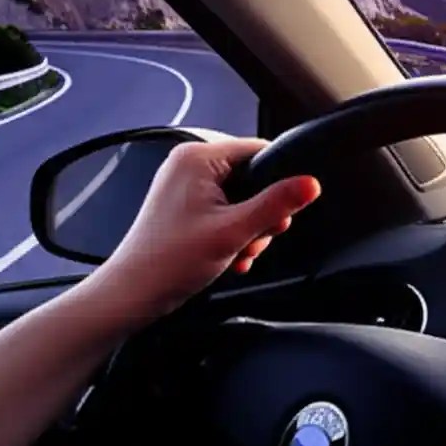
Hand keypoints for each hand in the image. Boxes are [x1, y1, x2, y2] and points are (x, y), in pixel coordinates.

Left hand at [98, 137, 320, 314]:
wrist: (134, 294)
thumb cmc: (170, 261)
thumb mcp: (235, 231)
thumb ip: (276, 204)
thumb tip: (311, 183)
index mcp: (198, 157)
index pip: (259, 151)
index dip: (277, 183)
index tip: (278, 214)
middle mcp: (189, 165)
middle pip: (252, 179)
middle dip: (260, 216)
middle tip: (251, 240)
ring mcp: (185, 186)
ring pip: (241, 200)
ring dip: (248, 231)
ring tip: (236, 252)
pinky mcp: (184, 207)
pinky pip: (224, 212)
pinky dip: (232, 235)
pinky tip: (228, 256)